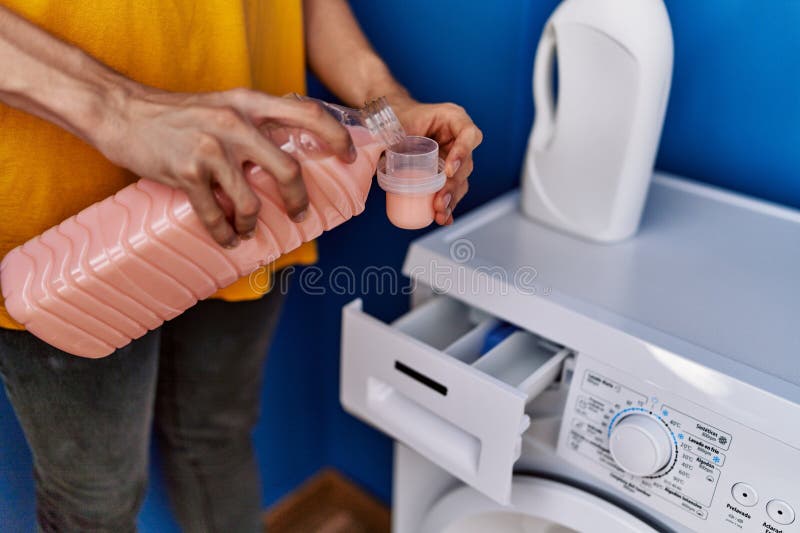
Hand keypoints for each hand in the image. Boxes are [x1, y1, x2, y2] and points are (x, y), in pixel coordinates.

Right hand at [94, 87, 356, 246]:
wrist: (123, 113)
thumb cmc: (179, 114)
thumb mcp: (225, 105)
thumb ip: (256, 123)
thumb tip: (291, 152)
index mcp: (249, 103)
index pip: (307, 113)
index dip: (335, 135)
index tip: (348, 156)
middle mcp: (235, 123)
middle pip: (287, 169)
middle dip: (298, 199)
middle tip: (301, 213)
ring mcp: (211, 148)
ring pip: (251, 200)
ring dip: (254, 223)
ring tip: (249, 230)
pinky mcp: (187, 171)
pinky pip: (217, 214)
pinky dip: (226, 233)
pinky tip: (229, 238)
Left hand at [388, 95, 482, 224]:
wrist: (392, 121)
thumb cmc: (397, 116)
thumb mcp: (396, 120)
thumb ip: (389, 132)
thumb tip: (374, 149)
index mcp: (452, 118)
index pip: (469, 134)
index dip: (463, 153)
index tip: (448, 171)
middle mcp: (458, 138)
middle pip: (466, 164)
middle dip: (453, 186)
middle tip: (440, 201)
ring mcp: (454, 157)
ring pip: (460, 181)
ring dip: (451, 199)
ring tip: (439, 213)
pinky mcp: (446, 173)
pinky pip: (450, 190)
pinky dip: (447, 205)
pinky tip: (443, 218)